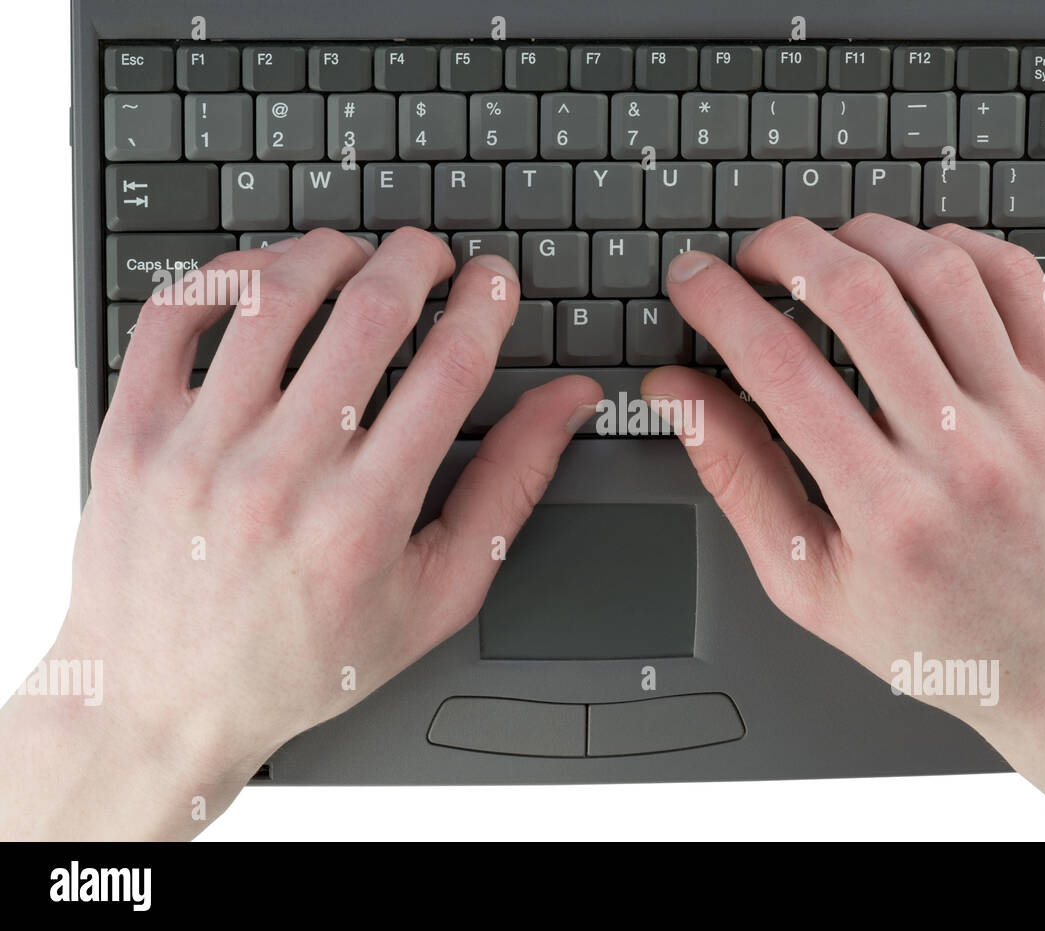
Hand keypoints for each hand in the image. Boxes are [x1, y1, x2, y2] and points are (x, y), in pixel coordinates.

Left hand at [1, 228, 599, 838]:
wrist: (163, 704)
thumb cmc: (303, 658)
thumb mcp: (433, 596)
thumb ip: (508, 489)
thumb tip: (565, 404)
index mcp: (364, 517)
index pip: (449, 369)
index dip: (487, 305)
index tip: (495, 281)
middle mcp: (280, 474)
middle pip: (368, 314)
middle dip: (418, 261)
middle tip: (433, 255)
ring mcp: (197, 448)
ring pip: (275, 296)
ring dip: (331, 253)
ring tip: (354, 258)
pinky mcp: (134, 434)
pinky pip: (174, 315)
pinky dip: (226, 274)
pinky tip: (262, 281)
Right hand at [647, 215, 1044, 839]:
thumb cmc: (943, 639)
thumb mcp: (814, 586)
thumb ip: (742, 481)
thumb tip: (681, 396)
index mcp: (885, 511)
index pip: (779, 368)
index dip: (719, 305)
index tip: (693, 280)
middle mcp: (961, 453)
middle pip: (858, 295)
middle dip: (783, 248)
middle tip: (752, 255)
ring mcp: (1028, 417)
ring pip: (938, 270)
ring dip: (865, 236)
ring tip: (829, 252)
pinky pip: (1019, 281)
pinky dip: (958, 246)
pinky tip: (919, 259)